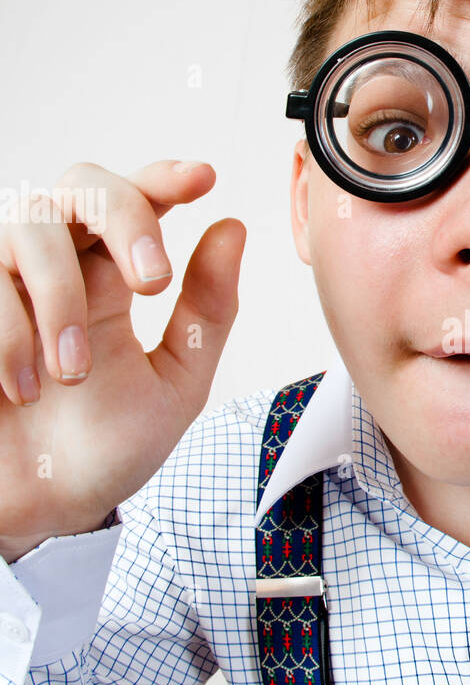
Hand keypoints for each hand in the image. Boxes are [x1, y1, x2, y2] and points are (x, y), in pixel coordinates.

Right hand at [0, 160, 245, 559]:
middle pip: (83, 183)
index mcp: (115, 274)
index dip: (165, 176)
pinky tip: (23, 388)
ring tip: (73, 372)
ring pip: (30, 226)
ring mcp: (6, 280)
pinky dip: (10, 335)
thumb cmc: (106, 447)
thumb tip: (232, 229)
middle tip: (153, 282)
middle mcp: (60, 263)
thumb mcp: (176, 383)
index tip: (204, 180)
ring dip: (61, 296)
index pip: (138, 198)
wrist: (42, 508)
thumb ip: (205, 311)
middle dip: (125, 218)